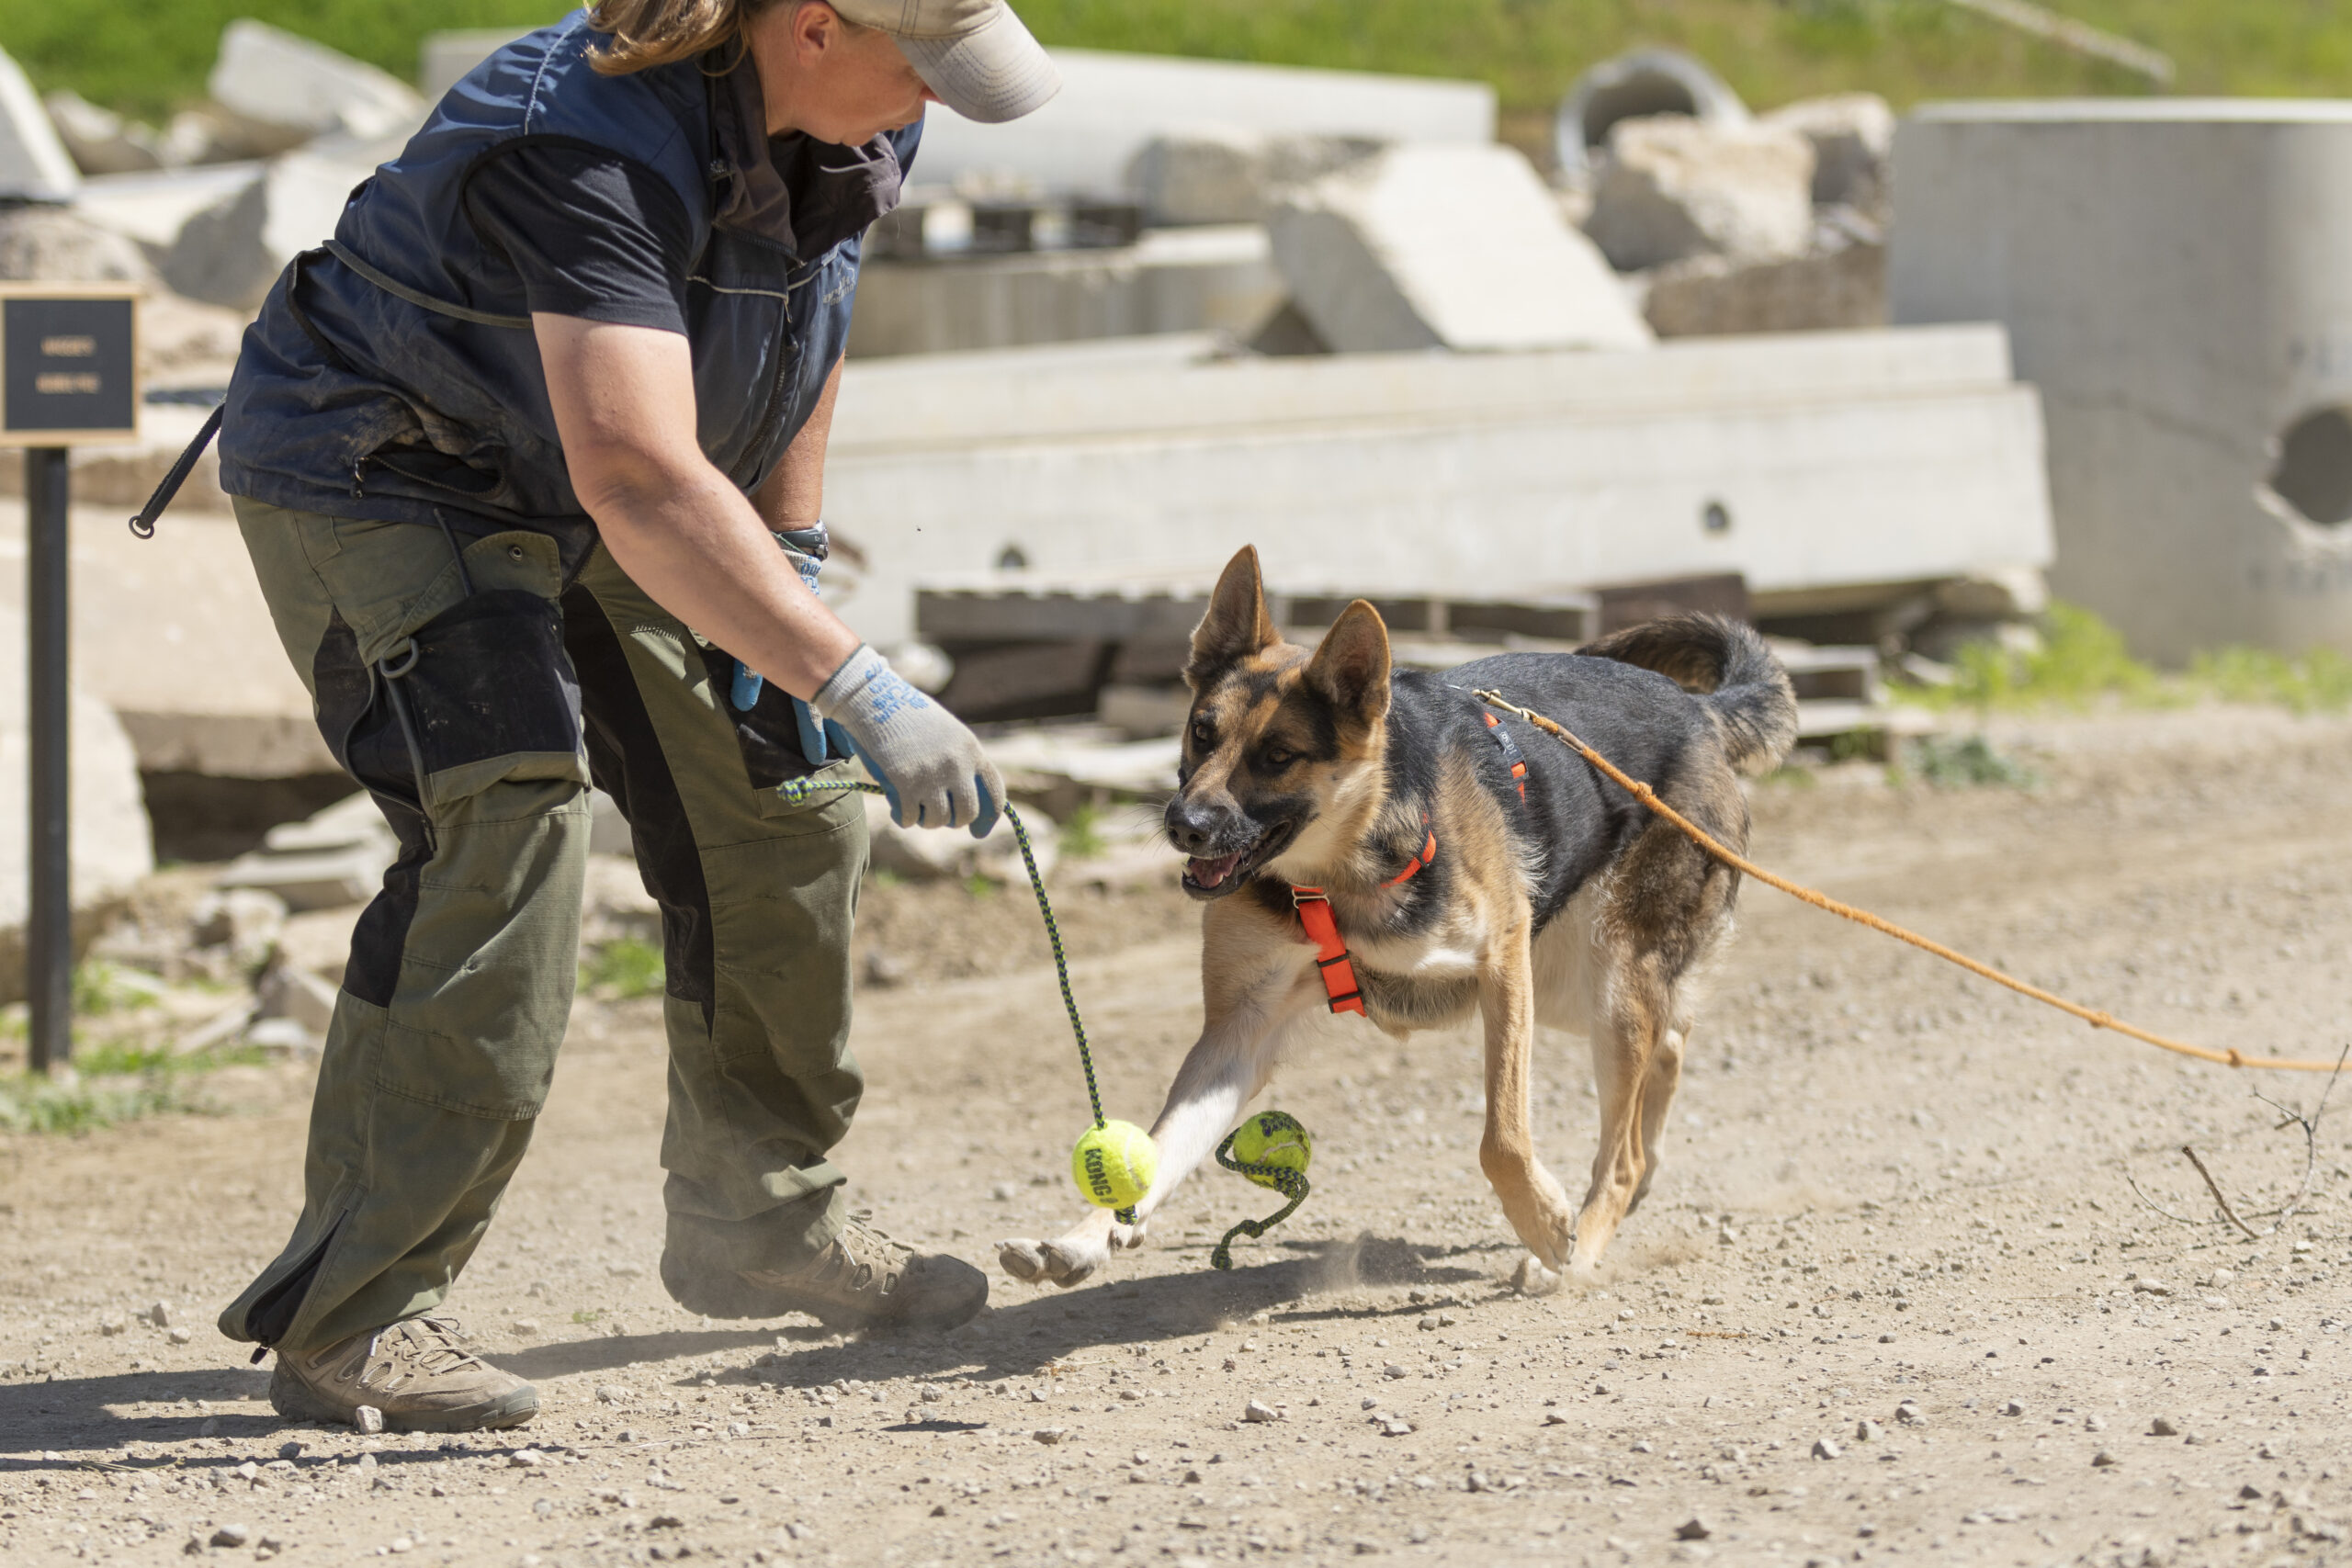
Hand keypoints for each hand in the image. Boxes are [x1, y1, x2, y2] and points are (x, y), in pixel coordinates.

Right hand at [811, 645, 1001, 836]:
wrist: (874, 699)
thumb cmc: (906, 715)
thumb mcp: (945, 733)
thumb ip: (958, 761)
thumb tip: (961, 799)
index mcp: (971, 750)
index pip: (994, 793)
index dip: (988, 818)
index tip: (978, 831)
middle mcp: (957, 765)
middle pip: (966, 813)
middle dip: (952, 821)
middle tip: (937, 816)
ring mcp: (932, 775)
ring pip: (937, 820)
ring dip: (925, 820)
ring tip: (915, 809)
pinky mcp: (905, 784)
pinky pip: (910, 818)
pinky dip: (903, 818)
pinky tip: (898, 810)